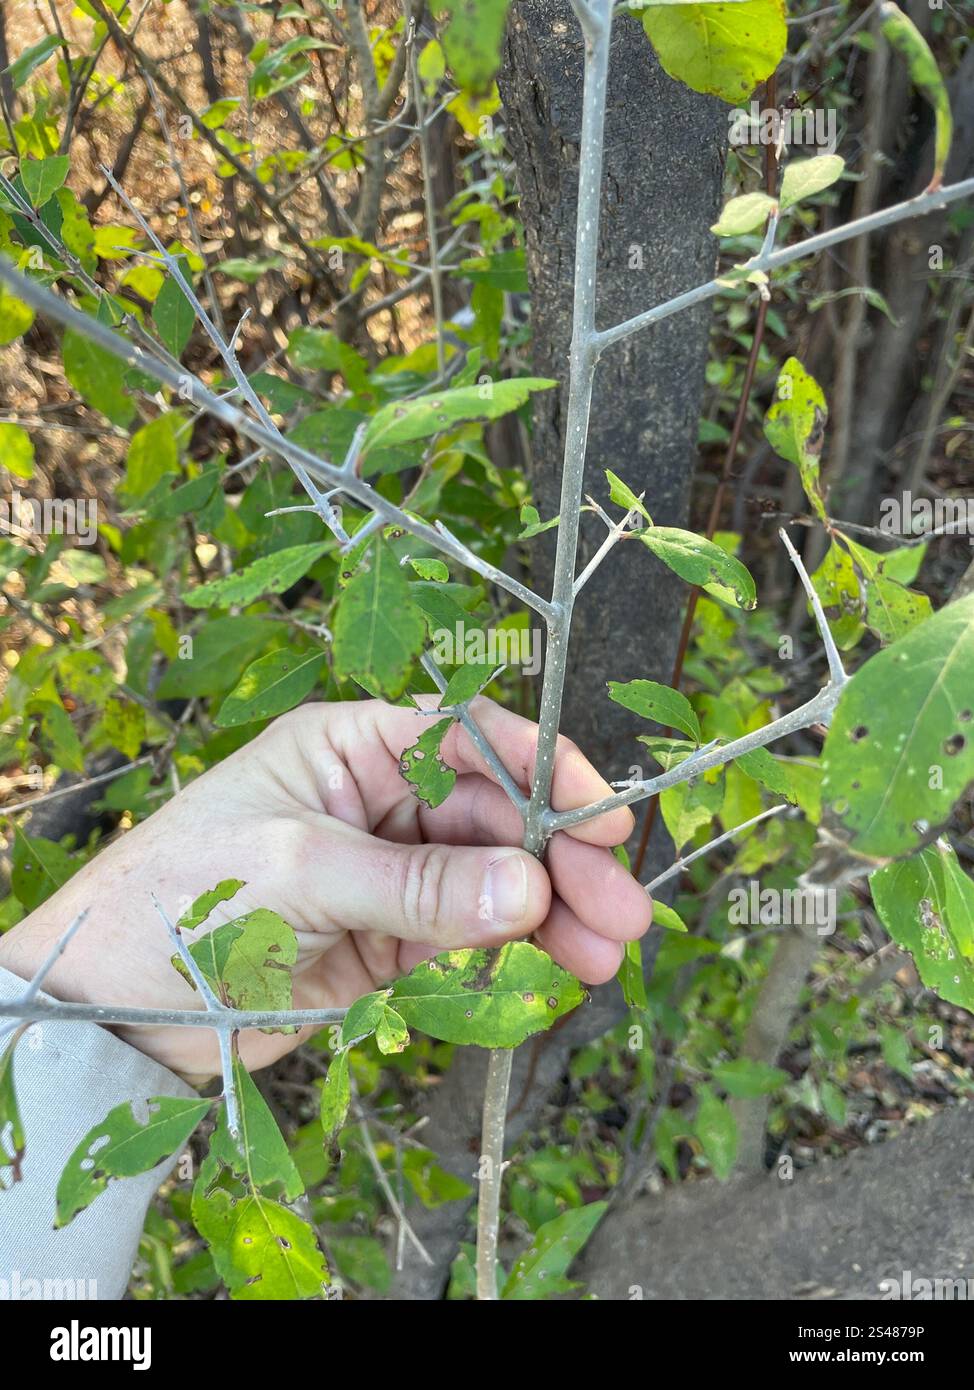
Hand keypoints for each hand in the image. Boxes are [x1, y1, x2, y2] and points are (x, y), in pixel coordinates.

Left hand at [0, 698, 651, 1079]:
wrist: (108, 1009)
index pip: (469, 740)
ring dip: (551, 913)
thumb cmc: (179, 902)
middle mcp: (378, 798)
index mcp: (350, 746)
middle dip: (561, 862)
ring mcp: (388, 872)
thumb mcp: (297, 873)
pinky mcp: (389, 940)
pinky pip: (468, 934)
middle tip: (623, 916)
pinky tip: (553, 965)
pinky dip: (513, 948)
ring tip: (603, 956)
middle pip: (496, 817)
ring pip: (493, 880)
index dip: (543, 772)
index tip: (601, 820)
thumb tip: (529, 888)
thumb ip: (415, 884)